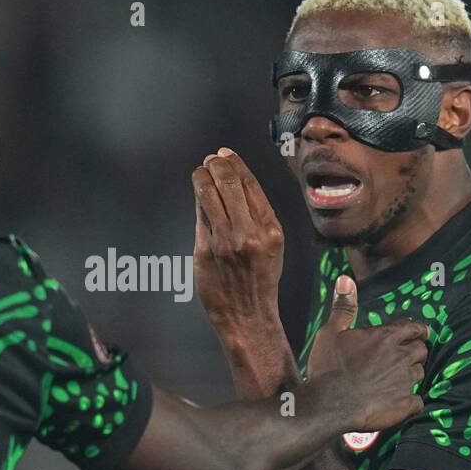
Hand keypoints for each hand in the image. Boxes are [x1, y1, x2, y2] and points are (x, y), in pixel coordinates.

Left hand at [192, 148, 284, 340]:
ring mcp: (226, 242)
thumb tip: (237, 186)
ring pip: (211, 195)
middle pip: (230, 184)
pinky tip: (198, 190)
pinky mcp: (206, 250)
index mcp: (271, 229)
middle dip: (218, 165)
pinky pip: (201, 215)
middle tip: (211, 159)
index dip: (237, 165)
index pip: (251, 185)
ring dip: (203, 177)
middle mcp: (250, 233)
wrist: (248, 315)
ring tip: (200, 170)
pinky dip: (198, 198)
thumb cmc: (259, 281)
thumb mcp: (272, 247)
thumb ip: (257, 218)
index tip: (226, 154)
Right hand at [308, 274, 427, 429]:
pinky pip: (418, 401)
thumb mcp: (331, 332)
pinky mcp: (405, 404)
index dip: (416, 330)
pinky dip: (411, 401)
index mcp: (385, 337)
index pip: (414, 327)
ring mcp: (405, 382)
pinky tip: (399, 402)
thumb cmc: (328, 368)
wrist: (328, 405)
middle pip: (421, 350)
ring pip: (420, 373)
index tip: (416, 333)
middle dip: (415, 351)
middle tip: (404, 356)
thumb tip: (345, 279)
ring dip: (411, 374)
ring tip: (397, 379)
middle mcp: (400, 357)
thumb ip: (344, 307)